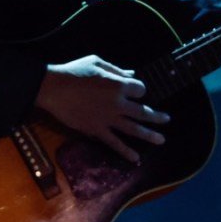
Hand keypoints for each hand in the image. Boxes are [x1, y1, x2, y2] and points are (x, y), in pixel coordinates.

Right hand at [35, 55, 167, 163]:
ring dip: (149, 135)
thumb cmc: (74, 71)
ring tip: (161, 140)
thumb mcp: (97, 62)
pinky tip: (136, 158)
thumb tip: (133, 74)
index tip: (135, 90)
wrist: (53, 88)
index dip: (139, 89)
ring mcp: (108, 119)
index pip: (140, 89)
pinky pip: (114, 143)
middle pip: (143, 111)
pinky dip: (126, 151)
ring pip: (134, 129)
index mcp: (119, 84)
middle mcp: (118, 103)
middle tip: (167, 119)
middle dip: (156, 116)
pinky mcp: (97, 130)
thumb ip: (117, 70)